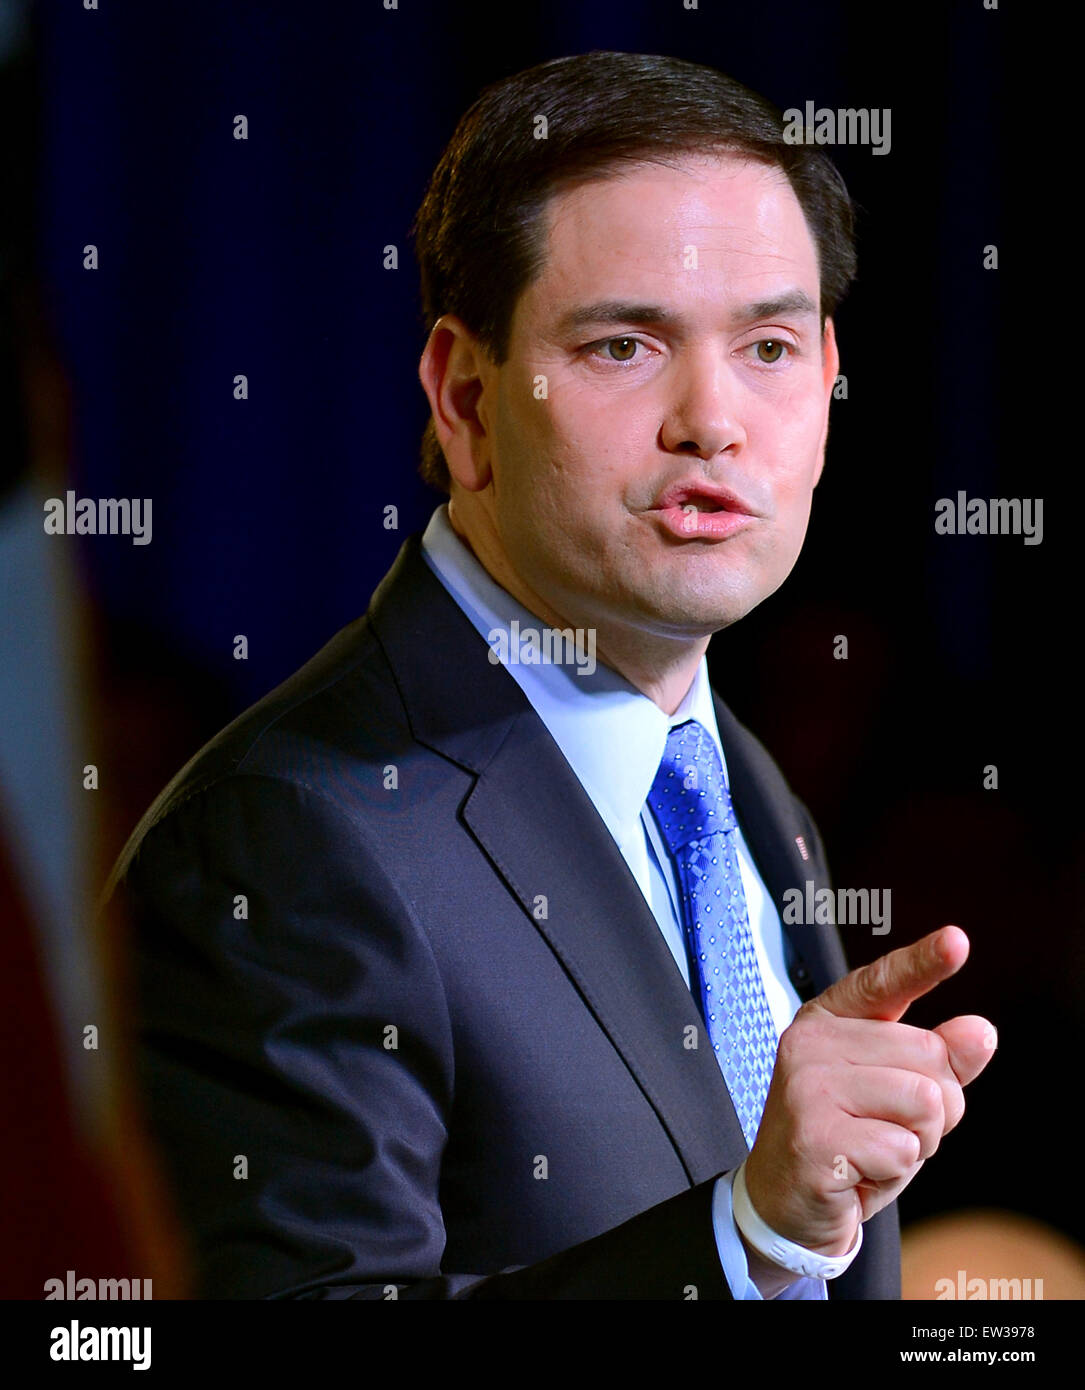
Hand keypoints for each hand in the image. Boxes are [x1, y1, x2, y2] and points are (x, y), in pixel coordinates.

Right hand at [743, 925, 995, 1258]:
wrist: (783, 1202)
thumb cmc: (846, 1138)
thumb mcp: (896, 1095)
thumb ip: (938, 1059)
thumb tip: (980, 1031)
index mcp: (829, 1020)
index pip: (883, 983)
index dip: (923, 961)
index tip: (956, 940)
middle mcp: (810, 1042)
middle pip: (931, 1057)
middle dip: (934, 1108)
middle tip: (885, 1128)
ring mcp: (807, 1087)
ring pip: (926, 1104)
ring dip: (916, 1143)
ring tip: (871, 1150)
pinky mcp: (814, 1138)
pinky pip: (902, 1151)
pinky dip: (892, 1175)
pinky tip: (856, 1174)